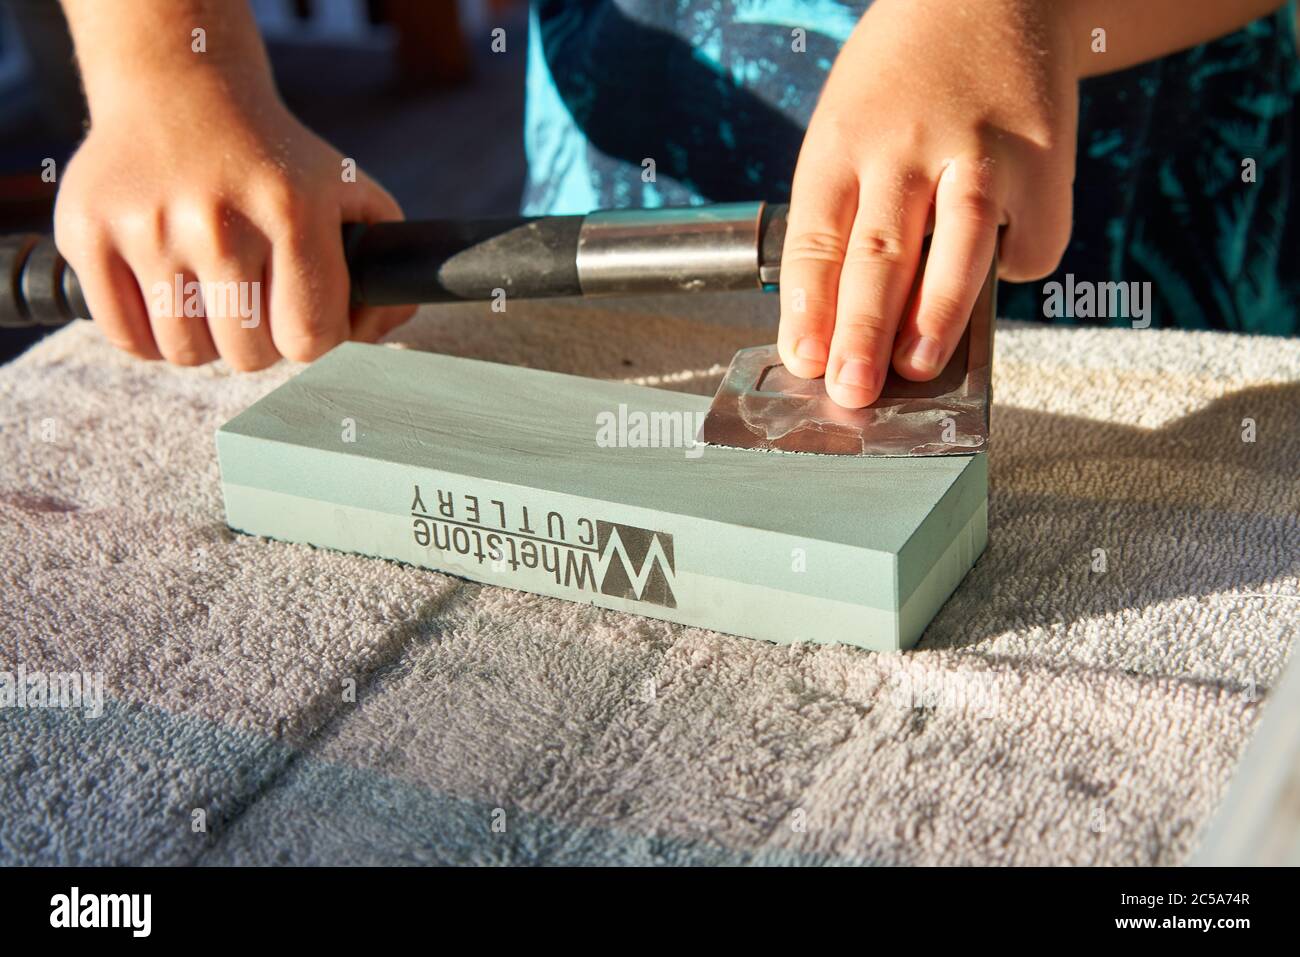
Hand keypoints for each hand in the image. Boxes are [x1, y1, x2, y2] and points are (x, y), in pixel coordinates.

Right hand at [54, 75, 412, 369]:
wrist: (183, 92)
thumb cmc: (276, 162)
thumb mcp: (350, 194)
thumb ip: (384, 265)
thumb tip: (378, 327)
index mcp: (291, 213)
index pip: (310, 340)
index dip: (314, 341)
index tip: (305, 319)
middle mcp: (219, 222)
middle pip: (248, 355)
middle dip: (260, 342)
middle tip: (254, 304)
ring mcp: (147, 227)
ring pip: (186, 353)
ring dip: (204, 340)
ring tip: (210, 298)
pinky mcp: (88, 232)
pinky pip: (126, 338)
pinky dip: (149, 337)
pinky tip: (166, 301)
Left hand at [777, 0, 1078, 406]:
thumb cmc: (903, 78)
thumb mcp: (847, 125)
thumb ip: (844, 213)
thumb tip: (841, 322)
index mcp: (840, 141)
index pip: (814, 239)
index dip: (808, 309)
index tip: (804, 361)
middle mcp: (904, 144)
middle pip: (877, 254)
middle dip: (860, 333)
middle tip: (852, 390)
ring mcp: (978, 151)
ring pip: (955, 249)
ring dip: (934, 319)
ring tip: (918, 369)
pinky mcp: (1043, 158)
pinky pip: (1030, 240)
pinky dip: (1015, 270)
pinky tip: (995, 276)